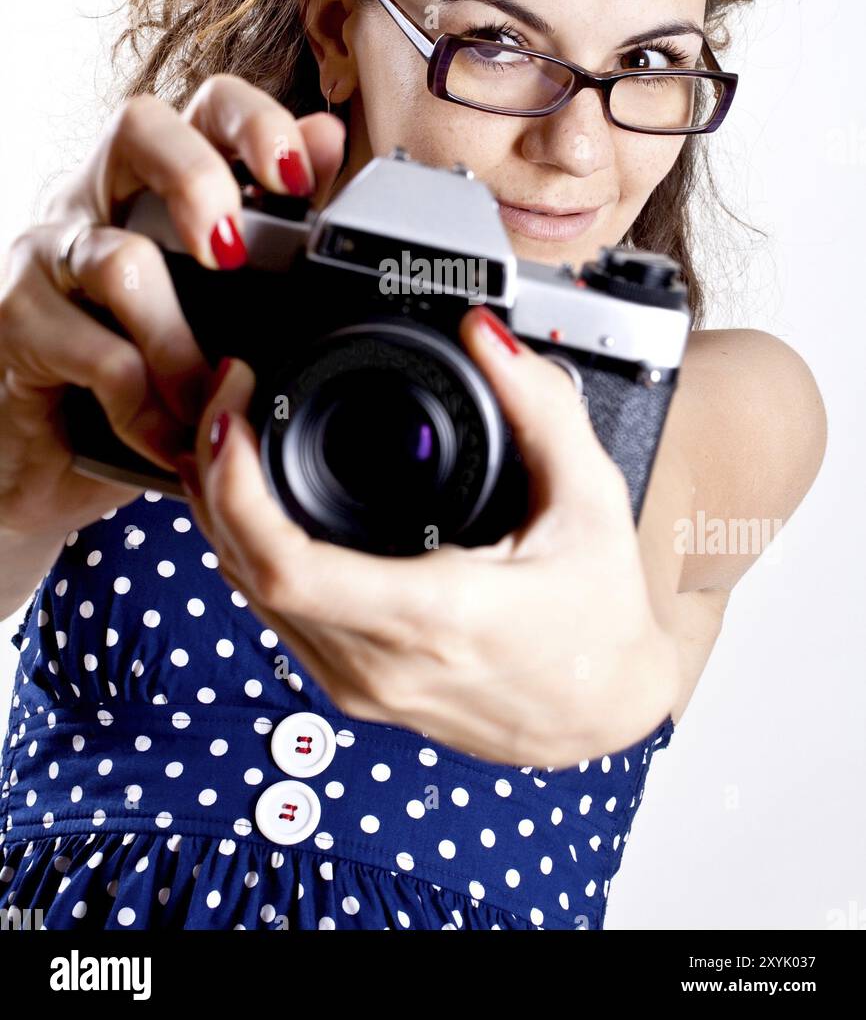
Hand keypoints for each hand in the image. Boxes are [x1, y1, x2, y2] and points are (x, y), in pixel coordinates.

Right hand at [0, 76, 344, 552]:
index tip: (298, 174)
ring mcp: (49, 251)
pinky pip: (99, 354)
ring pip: (122, 259)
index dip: (256, 122)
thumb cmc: (143, 361)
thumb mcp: (218, 299)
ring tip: (211, 400)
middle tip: (232, 254)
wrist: (49, 451)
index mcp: (157, 180)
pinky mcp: (15, 318)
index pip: (206, 105)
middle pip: (140, 126)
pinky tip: (168, 439)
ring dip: (182, 346)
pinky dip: (147, 407)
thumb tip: (327, 138)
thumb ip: (271, 221)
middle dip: (199, 180)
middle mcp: (98, 196)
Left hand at [186, 308, 678, 766]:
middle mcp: (382, 664)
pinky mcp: (353, 691)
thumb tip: (486, 335)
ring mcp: (360, 686)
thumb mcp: (589, 499)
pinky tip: (246, 504)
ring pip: (247, 599)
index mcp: (437, 616)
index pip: (288, 564)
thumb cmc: (600, 618)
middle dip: (214, 478)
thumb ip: (540, 406)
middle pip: (246, 573)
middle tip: (225, 400)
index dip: (236, 486)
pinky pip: (273, 617)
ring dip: (221, 514)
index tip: (234, 414)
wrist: (605, 716)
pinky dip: (246, 552)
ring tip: (223, 435)